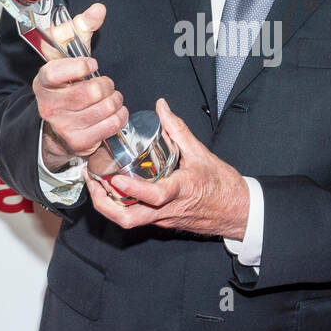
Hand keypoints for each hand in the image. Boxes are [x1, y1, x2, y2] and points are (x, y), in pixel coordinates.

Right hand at [35, 2, 128, 171]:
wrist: (58, 122)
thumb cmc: (67, 82)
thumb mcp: (69, 51)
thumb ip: (82, 26)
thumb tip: (98, 9)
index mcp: (43, 81)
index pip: (57, 72)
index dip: (80, 66)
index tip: (91, 64)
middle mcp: (49, 105)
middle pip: (91, 92)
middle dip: (107, 84)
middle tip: (107, 84)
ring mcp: (63, 126)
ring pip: (105, 108)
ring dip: (116, 100)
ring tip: (112, 97)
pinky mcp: (78, 142)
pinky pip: (111, 125)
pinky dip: (120, 116)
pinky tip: (115, 112)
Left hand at [84, 98, 249, 238]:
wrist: (238, 211)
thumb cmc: (223, 185)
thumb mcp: (201, 153)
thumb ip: (178, 130)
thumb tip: (162, 107)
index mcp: (182, 191)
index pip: (154, 196)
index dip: (132, 189)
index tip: (115, 178)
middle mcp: (169, 210)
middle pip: (129, 220)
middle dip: (104, 204)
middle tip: (92, 182)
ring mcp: (164, 220)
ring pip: (130, 221)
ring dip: (108, 205)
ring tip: (98, 184)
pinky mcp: (163, 223)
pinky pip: (137, 218)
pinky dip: (122, 205)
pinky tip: (115, 189)